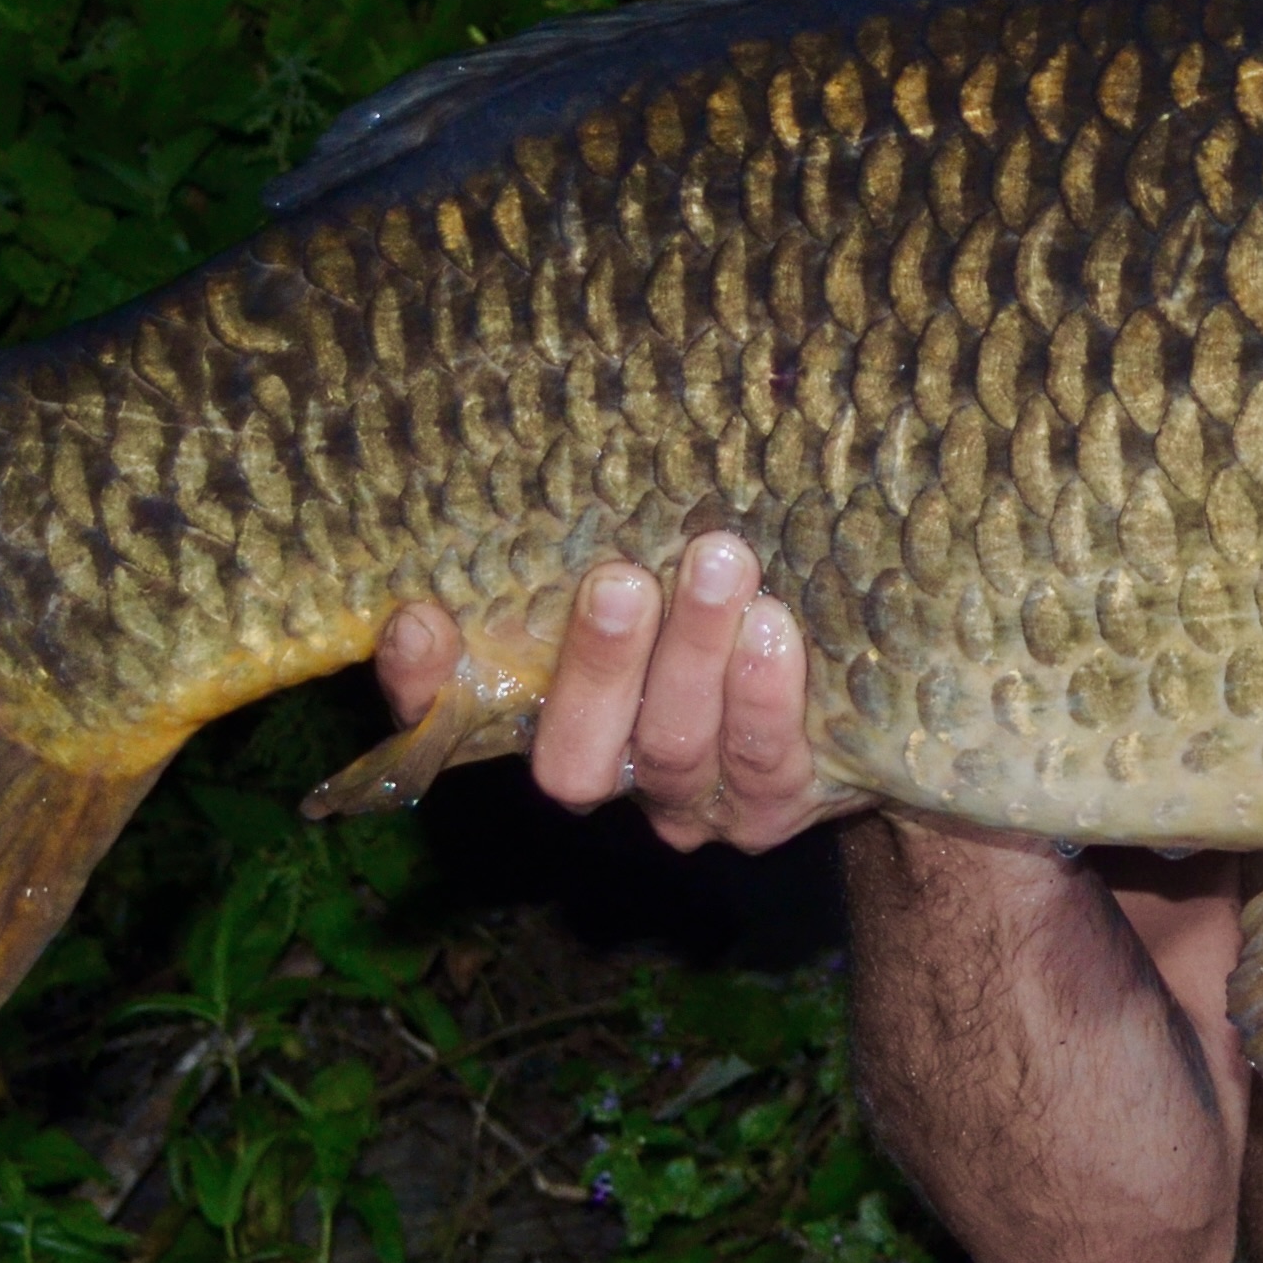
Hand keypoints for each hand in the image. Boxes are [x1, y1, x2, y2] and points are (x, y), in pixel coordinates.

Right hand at [372, 534, 863, 854]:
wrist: (840, 685)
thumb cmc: (705, 588)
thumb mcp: (644, 560)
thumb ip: (585, 536)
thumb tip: (538, 458)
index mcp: (540, 717)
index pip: (449, 717)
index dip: (425, 685)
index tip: (421, 621)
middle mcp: (604, 771)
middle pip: (572, 755)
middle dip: (598, 667)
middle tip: (623, 582)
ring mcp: (688, 801)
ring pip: (672, 747)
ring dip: (693, 657)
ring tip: (718, 565)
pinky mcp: (771, 805)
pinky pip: (765, 763)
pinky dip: (765, 696)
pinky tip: (774, 629)